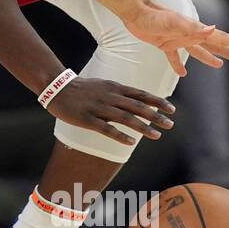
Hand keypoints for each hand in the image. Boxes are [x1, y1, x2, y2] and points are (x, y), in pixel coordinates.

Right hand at [48, 78, 175, 146]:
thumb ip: (120, 92)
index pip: (141, 94)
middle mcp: (110, 97)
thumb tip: (138, 99)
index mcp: (114, 88)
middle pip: (137, 107)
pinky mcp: (87, 119)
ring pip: (125, 118)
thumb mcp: (104, 84)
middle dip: (155, 116)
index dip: (157, 102)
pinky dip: (120, 136)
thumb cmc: (82, 88)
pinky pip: (106, 129)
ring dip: (143, 127)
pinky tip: (131, 143)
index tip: (172, 109)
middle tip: (170, 124)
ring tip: (156, 135)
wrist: (57, 87)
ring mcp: (99, 108)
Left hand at [122, 0, 228, 76]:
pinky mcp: (164, 44)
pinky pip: (174, 58)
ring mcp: (178, 40)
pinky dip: (179, 66)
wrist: (134, 11)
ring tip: (221, 66)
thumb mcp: (174, 23)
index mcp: (196, 31)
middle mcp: (190, 35)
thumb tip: (214, 29)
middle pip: (216, 47)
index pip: (223, 38)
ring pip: (199, 52)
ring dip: (211, 59)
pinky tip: (183, 74)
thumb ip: (194, 28)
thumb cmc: (154, 16)